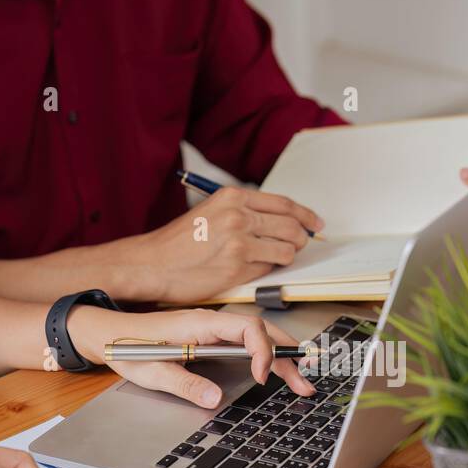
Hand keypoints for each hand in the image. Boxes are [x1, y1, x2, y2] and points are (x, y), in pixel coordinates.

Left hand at [68, 306, 316, 407]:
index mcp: (200, 324)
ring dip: (281, 358)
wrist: (110, 334)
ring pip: (258, 337)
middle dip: (287, 355)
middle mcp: (213, 322)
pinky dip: (266, 356)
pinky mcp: (213, 338)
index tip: (261, 377)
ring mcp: (215, 329)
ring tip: (302, 382)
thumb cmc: (128, 348)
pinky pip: (247, 343)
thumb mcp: (152, 371)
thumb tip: (213, 399)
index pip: (247, 327)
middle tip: (305, 383)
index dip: (261, 350)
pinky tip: (279, 371)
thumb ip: (183, 383)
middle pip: (261, 331)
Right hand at [106, 187, 324, 303]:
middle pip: (291, 227)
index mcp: (232, 197)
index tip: (315, 224)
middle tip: (299, 245)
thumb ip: (243, 212)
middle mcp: (238, 216)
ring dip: (285, 257)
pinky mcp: (237, 268)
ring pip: (286, 250)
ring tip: (271, 258)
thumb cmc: (178, 242)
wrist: (153, 264)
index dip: (305, 216)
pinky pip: (268, 269)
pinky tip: (252, 268)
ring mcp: (239, 242)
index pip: (284, 204)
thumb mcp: (212, 212)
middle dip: (300, 239)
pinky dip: (267, 270)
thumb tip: (278, 222)